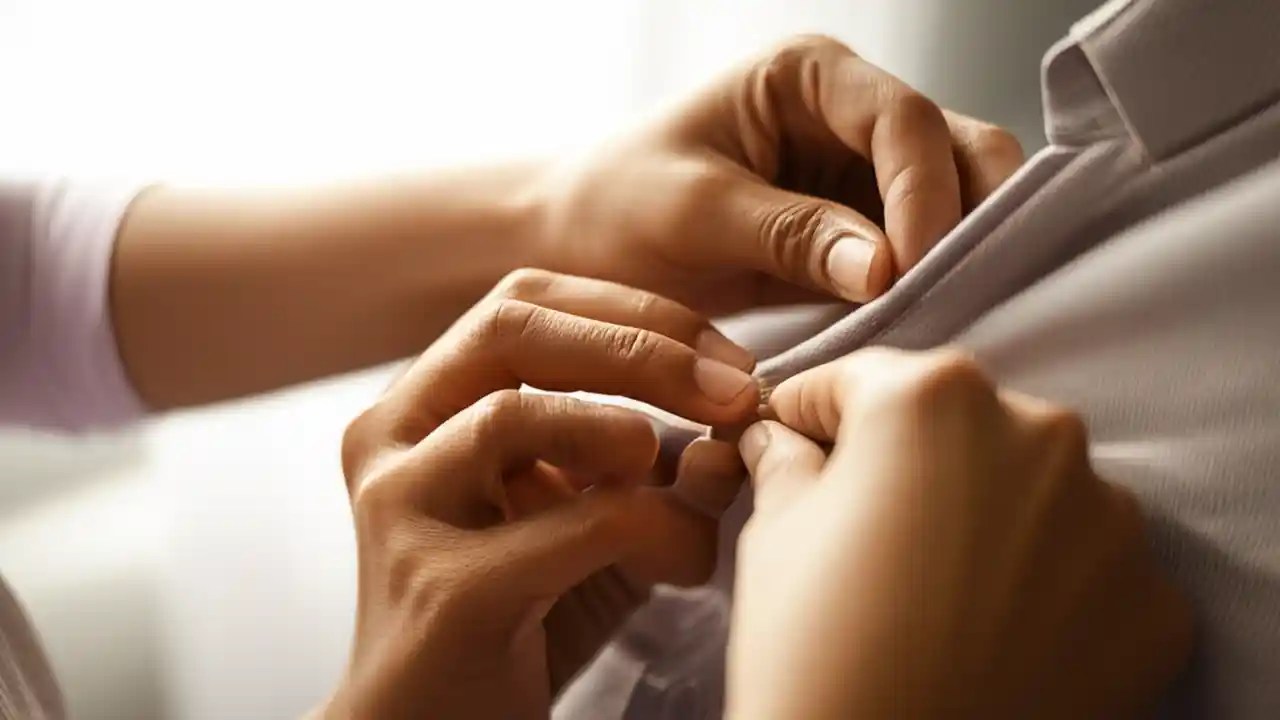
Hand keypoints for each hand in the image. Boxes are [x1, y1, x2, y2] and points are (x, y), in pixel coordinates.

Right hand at [325, 269, 753, 718]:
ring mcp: (404, 510)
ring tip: (688, 481)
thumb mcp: (589, 522)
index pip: (525, 301)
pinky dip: (655, 530)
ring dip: (632, 435)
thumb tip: (738, 428)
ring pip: (517, 415)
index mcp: (423, 405)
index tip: (724, 356)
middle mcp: (393, 440)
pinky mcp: (444, 588)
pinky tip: (682, 564)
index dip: (635, 312)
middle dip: (642, 346)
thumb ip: (655, 472)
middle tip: (733, 391)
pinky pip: (576, 522)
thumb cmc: (515, 619)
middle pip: (513, 326)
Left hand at [535, 35, 1024, 313]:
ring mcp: (862, 173)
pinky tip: (929, 329)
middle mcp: (850, 113)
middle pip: (958, 150)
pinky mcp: (861, 233)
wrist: (582, 245)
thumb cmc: (617, 207)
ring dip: (963, 259)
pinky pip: (923, 255)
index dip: (924, 192)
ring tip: (952, 320)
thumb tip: (887, 268)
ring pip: (958, 203)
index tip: (912, 269)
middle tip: (960, 299)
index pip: (902, 120)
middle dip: (970, 221)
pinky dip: (935, 289)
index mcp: (808, 76)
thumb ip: (789, 233)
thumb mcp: (692, 214)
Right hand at [727, 348, 1191, 718]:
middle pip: (959, 425)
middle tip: (870, 530)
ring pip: (1034, 490)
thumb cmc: (812, 652)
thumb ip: (786, 458)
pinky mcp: (1153, 601)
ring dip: (991, 517)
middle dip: (912, 463)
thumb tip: (782, 436)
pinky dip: (1050, 587)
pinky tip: (999, 632)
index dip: (813, 413)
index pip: (860, 380)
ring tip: (941, 590)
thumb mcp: (773, 535)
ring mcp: (1112, 519)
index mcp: (932, 397)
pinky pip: (1089, 567)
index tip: (794, 442)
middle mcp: (1041, 432)